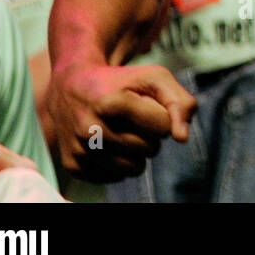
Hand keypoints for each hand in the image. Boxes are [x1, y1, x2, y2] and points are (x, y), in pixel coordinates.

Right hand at [47, 62, 195, 182]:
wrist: (72, 87)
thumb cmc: (122, 82)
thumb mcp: (154, 78)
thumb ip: (179, 102)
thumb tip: (182, 138)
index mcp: (110, 102)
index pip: (163, 127)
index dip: (162, 115)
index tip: (146, 104)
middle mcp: (90, 128)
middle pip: (149, 148)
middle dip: (150, 134)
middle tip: (132, 118)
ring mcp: (79, 148)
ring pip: (133, 167)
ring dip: (138, 151)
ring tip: (123, 130)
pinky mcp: (72, 165)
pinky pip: (116, 177)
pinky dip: (120, 162)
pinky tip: (110, 143)